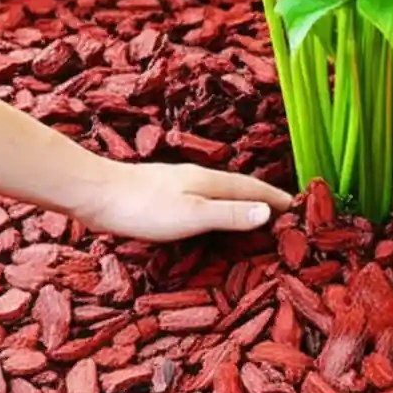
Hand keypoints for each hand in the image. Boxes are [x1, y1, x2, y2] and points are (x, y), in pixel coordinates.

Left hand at [71, 160, 292, 241]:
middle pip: (239, 187)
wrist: (94, 194)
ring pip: (219, 191)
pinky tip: (207, 214)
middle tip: (283, 212)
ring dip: (240, 201)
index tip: (298, 206)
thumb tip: (269, 212)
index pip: (253, 189)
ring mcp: (177, 184)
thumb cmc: (143, 206)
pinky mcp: (160, 194)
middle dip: (262, 198)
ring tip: (253, 213)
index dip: (276, 198)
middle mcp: (197, 177)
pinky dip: (217, 206)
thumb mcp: (193, 215)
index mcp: (209, 182)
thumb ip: (230, 214)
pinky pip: (201, 198)